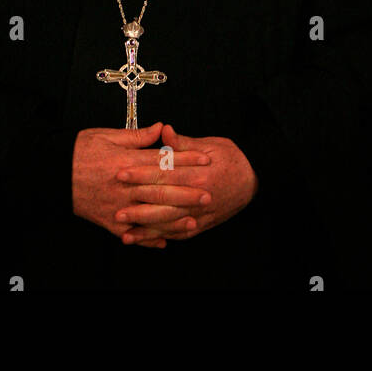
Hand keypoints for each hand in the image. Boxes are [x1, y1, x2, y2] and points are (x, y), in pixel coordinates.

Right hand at [72, 122, 213, 248]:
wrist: (53, 173)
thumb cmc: (80, 150)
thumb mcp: (107, 135)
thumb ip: (137, 136)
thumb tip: (161, 129)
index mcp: (127, 162)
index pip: (163, 162)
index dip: (186, 161)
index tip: (205, 160)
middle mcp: (125, 187)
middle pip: (162, 190)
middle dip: (187, 192)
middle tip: (209, 194)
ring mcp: (117, 207)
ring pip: (151, 215)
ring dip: (173, 219)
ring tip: (194, 221)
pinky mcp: (108, 221)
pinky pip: (132, 233)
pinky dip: (148, 238)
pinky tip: (164, 242)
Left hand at [112, 124, 258, 245]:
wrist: (255, 178)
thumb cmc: (232, 158)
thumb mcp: (210, 144)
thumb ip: (183, 143)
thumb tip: (163, 130)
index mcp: (197, 172)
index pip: (163, 174)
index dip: (140, 174)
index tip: (121, 172)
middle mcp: (198, 195)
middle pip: (163, 200)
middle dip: (137, 204)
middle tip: (116, 208)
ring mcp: (200, 213)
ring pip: (169, 222)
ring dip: (146, 227)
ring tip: (124, 230)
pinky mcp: (203, 224)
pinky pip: (179, 233)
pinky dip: (162, 238)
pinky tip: (146, 239)